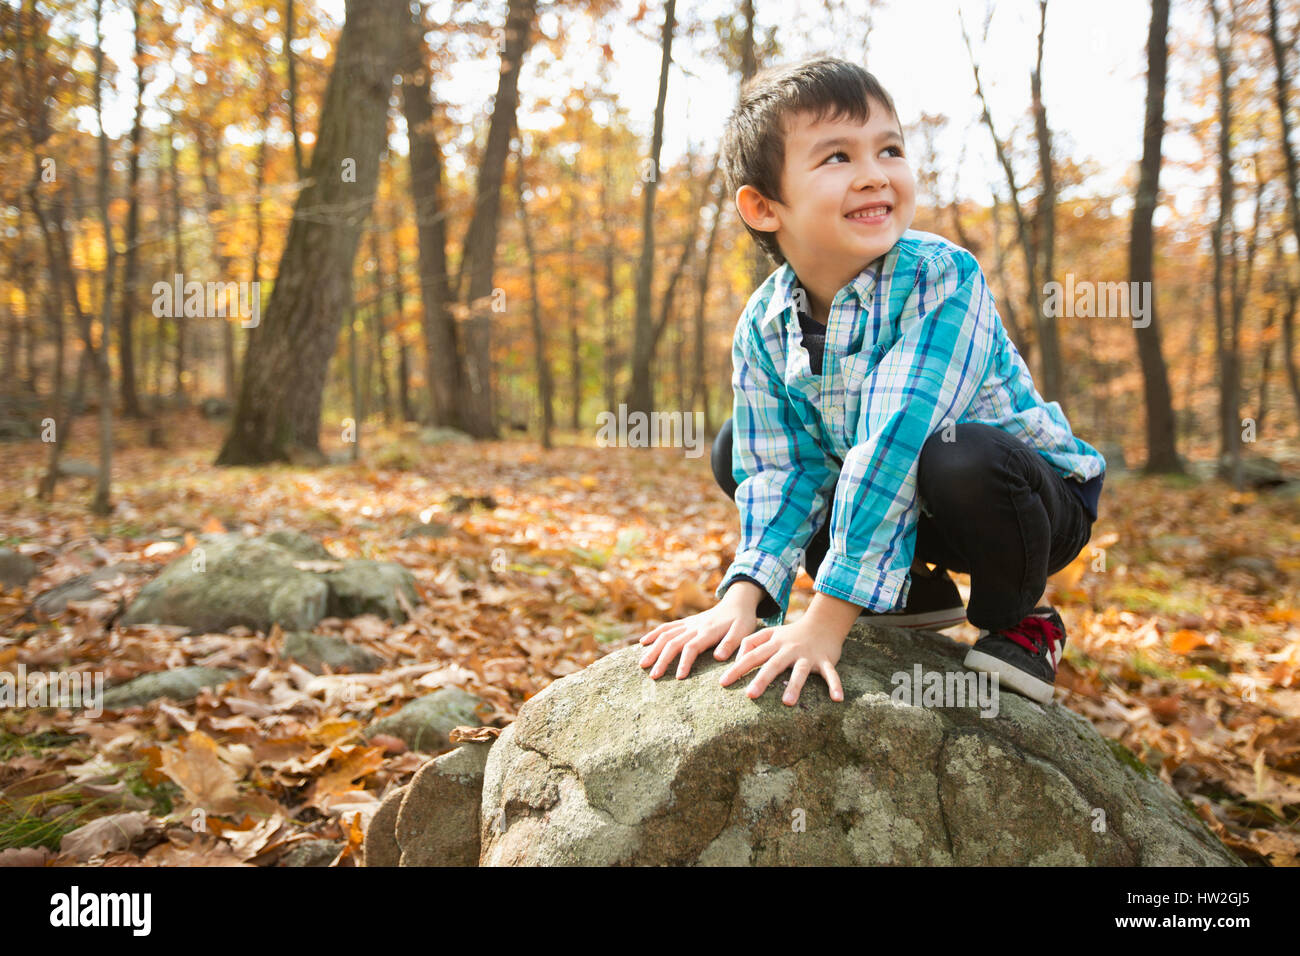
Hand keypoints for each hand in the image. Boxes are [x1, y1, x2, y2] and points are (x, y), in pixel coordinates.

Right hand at [637, 588, 761, 679]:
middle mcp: (695, 626)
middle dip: (661, 659)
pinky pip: (666, 627)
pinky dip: (653, 634)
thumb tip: (718, 657)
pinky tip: (643, 643)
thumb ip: (731, 644)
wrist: (737, 602)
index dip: (684, 662)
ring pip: (666, 635)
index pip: (692, 647)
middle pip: (673, 642)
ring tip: (642, 664)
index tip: (678, 677)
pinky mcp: (686, 623)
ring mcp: (688, 624)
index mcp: (708, 631)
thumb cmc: (742, 620)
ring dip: (653, 649)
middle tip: (653, 676)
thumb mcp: (743, 632)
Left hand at [717, 615, 845, 705]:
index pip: (752, 656)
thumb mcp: (770, 634)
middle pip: (773, 664)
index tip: (723, 683)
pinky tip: (837, 699)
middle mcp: (789, 649)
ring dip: (795, 686)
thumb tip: (736, 657)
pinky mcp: (826, 660)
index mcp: (774, 644)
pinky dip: (835, 685)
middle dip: (762, 679)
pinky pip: (831, 674)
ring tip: (787, 702)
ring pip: (800, 671)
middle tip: (750, 695)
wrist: (822, 623)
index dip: (737, 669)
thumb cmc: (791, 634)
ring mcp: (808, 655)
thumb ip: (751, 642)